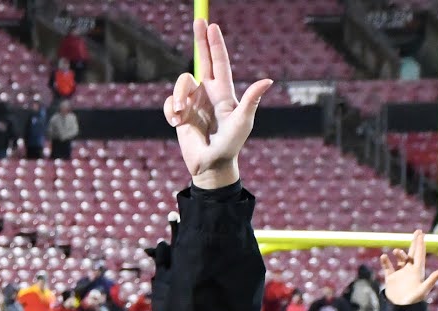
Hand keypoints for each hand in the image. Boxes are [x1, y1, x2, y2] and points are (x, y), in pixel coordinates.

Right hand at [165, 22, 272, 190]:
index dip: (215, 43)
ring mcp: (193, 103)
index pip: (219, 62)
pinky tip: (176, 122)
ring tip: (182, 115)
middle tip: (198, 19)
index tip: (212, 25)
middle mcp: (207, 93)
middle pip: (202, 59)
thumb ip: (251, 100)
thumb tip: (268, 80)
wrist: (211, 164)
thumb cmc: (231, 144)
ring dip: (179, 96)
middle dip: (200, 40)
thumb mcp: (242, 122)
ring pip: (181, 83)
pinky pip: (170, 102)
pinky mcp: (179, 114)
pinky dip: (171, 110)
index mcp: (223, 91)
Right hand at [379, 228, 437, 307]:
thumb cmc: (413, 301)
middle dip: (415, 242)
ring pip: (400, 259)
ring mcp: (400, 274)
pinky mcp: (391, 279)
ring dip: (398, 254)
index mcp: (418, 271)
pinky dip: (385, 262)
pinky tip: (383, 257)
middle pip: (412, 253)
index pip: (419, 254)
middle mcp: (409, 270)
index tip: (421, 234)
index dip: (421, 244)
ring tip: (395, 252)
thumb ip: (432, 280)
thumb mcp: (423, 290)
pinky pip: (388, 267)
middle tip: (417, 231)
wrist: (400, 309)